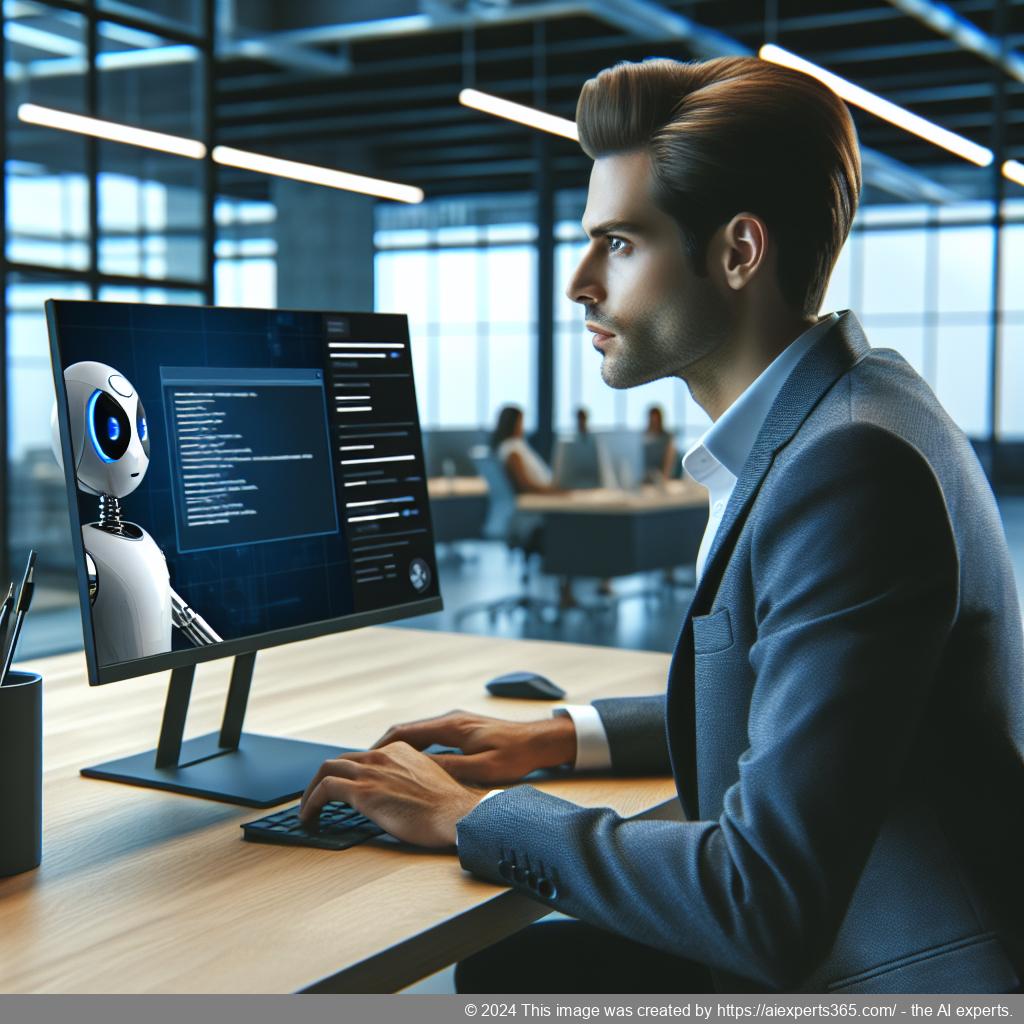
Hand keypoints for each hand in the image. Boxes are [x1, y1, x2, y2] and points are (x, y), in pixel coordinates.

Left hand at [299, 741, 481, 846]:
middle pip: (341, 759)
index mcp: (400, 751)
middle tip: (317, 797)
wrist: (456, 815)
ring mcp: (372, 771)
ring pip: (327, 769)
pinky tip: (309, 817)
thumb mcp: (427, 782)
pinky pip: (325, 790)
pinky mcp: (363, 791)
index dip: (348, 773)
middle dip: (324, 778)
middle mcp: (383, 755)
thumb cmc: (447, 808)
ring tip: (307, 809)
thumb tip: (394, 796)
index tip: (342, 789)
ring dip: (311, 790)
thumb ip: (407, 780)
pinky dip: (311, 802)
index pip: (363, 757)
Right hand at [373, 710, 576, 784]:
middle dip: (383, 748)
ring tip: (382, 769)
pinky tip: (411, 766)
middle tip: (365, 767)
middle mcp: (450, 720)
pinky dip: (414, 750)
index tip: (364, 761)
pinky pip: (429, 737)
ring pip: (417, 734)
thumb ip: (451, 768)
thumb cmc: (514, 755)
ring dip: (398, 749)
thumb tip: (419, 771)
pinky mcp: (462, 730)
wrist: (538, 741)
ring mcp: (456, 723)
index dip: (381, 747)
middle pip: (406, 731)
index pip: (405, 733)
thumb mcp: (483, 767)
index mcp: (451, 727)